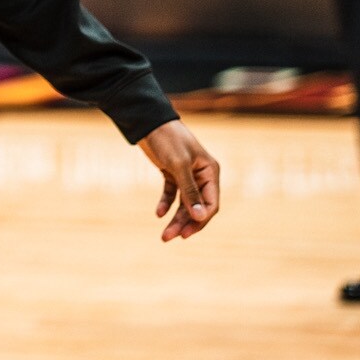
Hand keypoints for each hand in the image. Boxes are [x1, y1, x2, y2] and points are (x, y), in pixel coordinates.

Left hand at [138, 119, 219, 241]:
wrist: (148, 122)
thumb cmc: (168, 139)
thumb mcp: (179, 165)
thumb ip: (190, 191)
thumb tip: (200, 217)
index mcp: (210, 172)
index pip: (211, 204)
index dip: (200, 220)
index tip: (185, 233)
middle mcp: (202, 175)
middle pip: (197, 207)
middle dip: (185, 223)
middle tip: (168, 237)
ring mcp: (187, 175)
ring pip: (184, 204)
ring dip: (175, 218)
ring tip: (164, 235)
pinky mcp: (172, 173)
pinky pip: (172, 194)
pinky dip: (166, 203)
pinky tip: (158, 213)